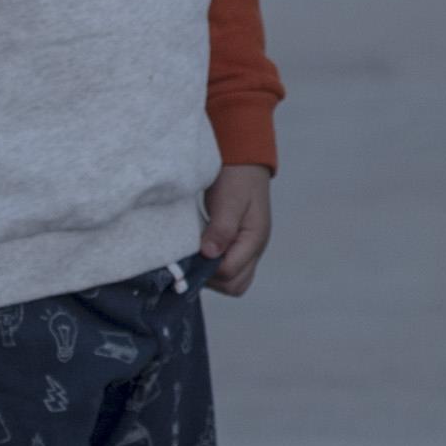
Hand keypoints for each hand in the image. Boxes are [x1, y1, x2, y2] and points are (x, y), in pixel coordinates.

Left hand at [198, 164, 271, 297]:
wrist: (244, 160)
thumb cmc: (237, 178)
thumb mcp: (228, 201)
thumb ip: (221, 229)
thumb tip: (209, 255)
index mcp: (255, 239)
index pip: (230, 273)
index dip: (207, 269)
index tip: (190, 255)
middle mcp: (255, 248)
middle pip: (235, 285)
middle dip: (212, 278)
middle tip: (193, 260)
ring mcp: (248, 248)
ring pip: (234, 281)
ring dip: (213, 275)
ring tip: (196, 257)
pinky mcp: (239, 244)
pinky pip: (230, 269)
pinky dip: (214, 267)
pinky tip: (201, 253)